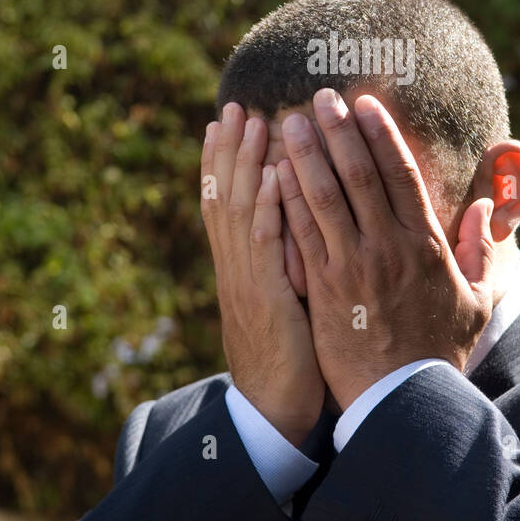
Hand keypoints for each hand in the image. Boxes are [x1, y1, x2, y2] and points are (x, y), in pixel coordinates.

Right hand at [201, 102, 324, 446]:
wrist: (276, 414)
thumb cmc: (290, 362)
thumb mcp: (281, 305)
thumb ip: (283, 265)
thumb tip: (296, 231)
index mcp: (241, 269)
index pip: (226, 205)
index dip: (223, 162)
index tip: (226, 121)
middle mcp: (238, 270)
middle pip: (226, 199)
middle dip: (229, 150)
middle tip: (233, 105)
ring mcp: (250, 283)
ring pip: (244, 213)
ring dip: (248, 165)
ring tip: (253, 122)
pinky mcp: (269, 301)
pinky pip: (269, 247)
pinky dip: (271, 209)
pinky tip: (279, 177)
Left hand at [275, 90, 495, 409]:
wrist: (404, 399)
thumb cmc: (440, 350)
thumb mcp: (477, 300)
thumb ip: (480, 250)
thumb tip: (486, 208)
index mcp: (425, 244)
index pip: (401, 175)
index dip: (382, 134)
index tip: (366, 103)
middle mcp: (388, 247)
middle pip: (360, 175)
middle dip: (339, 131)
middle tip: (320, 96)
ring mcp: (352, 267)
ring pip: (325, 199)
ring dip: (307, 156)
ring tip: (291, 122)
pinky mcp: (324, 289)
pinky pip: (301, 236)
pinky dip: (287, 202)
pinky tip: (273, 174)